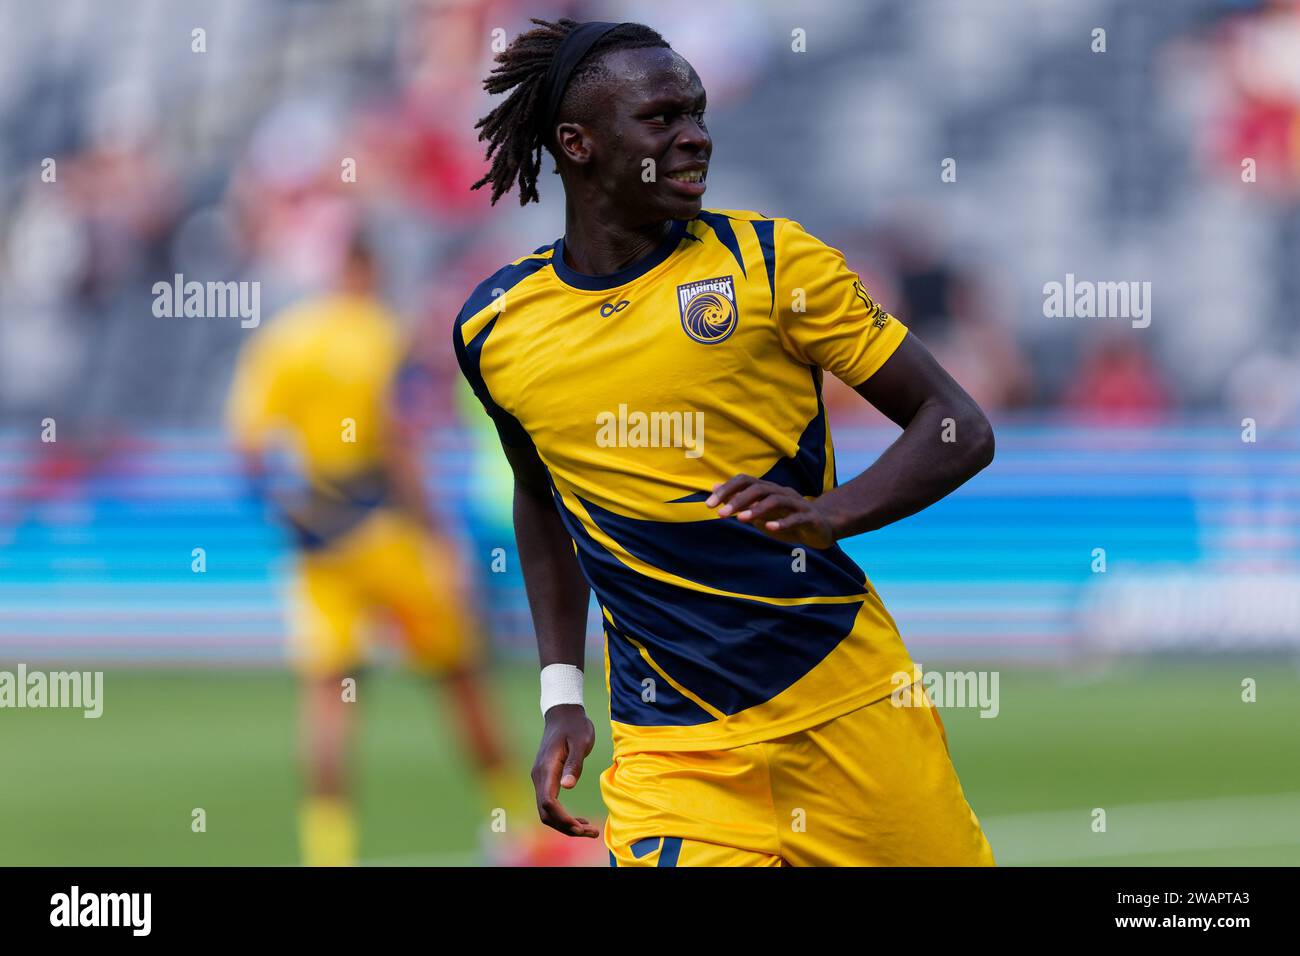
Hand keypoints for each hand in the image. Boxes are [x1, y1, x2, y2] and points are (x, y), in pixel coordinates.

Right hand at [531, 704, 599, 837]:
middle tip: (590, 833)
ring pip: (547, 812)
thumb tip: (567, 786)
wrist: (562, 714)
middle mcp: (539, 776)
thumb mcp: (581, 741)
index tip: (581, 827)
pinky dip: (563, 817)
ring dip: (565, 825)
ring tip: (588, 830)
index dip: (563, 818)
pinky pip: (550, 805)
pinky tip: (579, 820)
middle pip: (546, 813)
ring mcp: (540, 779)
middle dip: (566, 827)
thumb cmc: (575, 726)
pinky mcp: (546, 779)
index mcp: (546, 769)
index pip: (549, 802)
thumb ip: (574, 763)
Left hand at [706, 475, 836, 548]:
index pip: (745, 481)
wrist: (820, 527)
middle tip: (720, 514)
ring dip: (757, 509)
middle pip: (758, 488)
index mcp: (768, 490)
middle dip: (737, 500)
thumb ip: (739, 500)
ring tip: (742, 519)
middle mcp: (781, 492)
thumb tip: (714, 487)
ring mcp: (797, 503)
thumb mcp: (759, 511)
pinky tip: (770, 528)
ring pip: (776, 499)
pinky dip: (782, 522)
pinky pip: (796, 517)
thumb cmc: (786, 518)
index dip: (727, 490)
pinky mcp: (809, 517)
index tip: (709, 504)